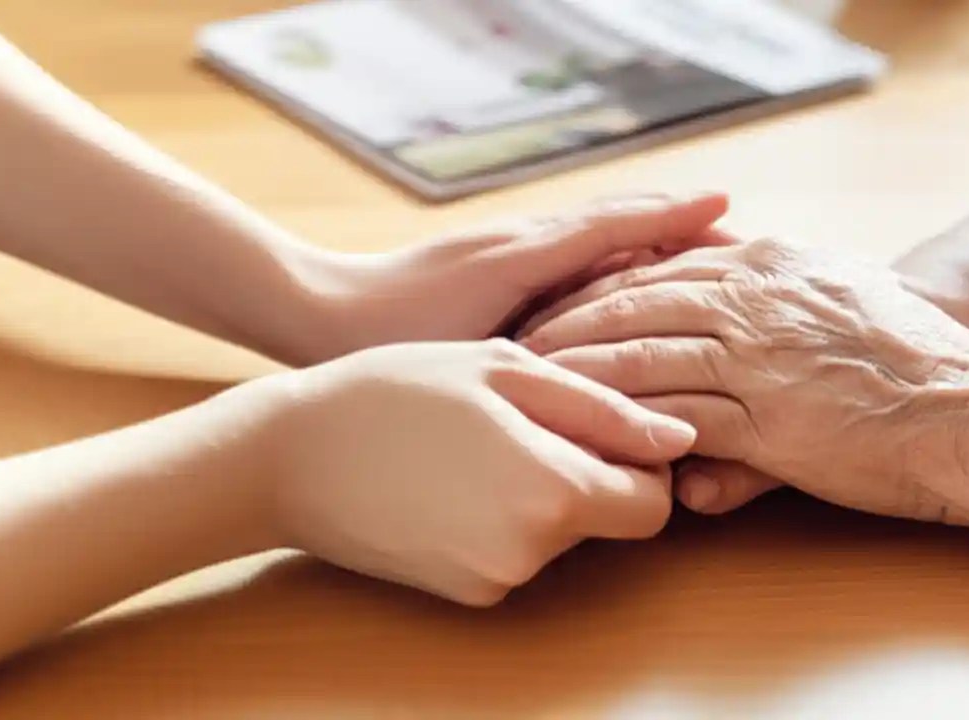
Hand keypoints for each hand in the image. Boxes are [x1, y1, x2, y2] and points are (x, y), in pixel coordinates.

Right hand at [255, 339, 694, 605]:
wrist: (288, 455)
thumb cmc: (394, 391)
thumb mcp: (503, 370)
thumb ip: (602, 408)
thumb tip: (680, 439)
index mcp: (553, 489)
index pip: (654, 503)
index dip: (641, 462)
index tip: (600, 423)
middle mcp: (533, 552)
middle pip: (608, 520)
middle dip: (589, 472)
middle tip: (526, 419)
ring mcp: (494, 581)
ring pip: (562, 535)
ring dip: (543, 491)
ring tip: (479, 440)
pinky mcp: (463, 594)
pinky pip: (517, 553)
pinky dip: (505, 517)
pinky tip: (455, 476)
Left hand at [289, 193, 729, 363]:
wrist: (317, 310)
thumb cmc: (393, 332)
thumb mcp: (477, 349)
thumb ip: (540, 356)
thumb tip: (608, 375)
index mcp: (529, 252)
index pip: (623, 223)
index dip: (679, 221)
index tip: (734, 221)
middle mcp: (524, 239)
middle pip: (617, 217)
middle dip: (673, 220)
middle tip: (732, 234)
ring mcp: (507, 248)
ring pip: (592, 230)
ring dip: (643, 230)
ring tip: (694, 248)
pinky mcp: (491, 265)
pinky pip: (564, 249)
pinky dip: (604, 250)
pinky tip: (618, 277)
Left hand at [521, 239, 968, 526]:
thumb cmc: (911, 355)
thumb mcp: (839, 289)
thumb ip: (772, 284)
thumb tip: (724, 270)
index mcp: (765, 264)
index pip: (653, 268)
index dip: (591, 290)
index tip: (550, 307)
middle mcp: (754, 301)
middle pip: (630, 305)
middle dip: (563, 325)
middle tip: (512, 346)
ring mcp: (760, 360)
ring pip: (640, 357)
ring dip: (575, 372)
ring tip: (527, 387)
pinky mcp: (770, 423)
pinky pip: (678, 419)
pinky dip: (626, 426)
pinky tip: (587, 435)